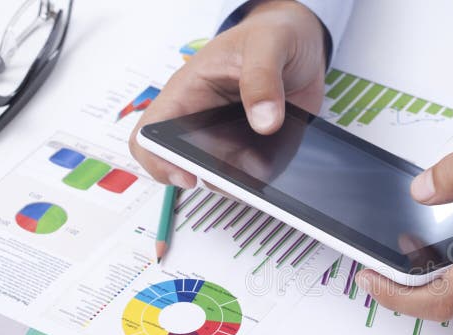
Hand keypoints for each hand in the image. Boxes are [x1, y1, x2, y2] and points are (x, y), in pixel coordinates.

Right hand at [129, 0, 327, 187]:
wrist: (302, 39)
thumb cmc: (271, 33)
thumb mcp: (267, 45)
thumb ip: (263, 78)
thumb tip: (265, 121)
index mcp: (189, 92)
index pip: (149, 133)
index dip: (159, 159)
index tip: (187, 174)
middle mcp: (204, 122)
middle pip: (187, 165)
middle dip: (209, 178)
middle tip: (236, 181)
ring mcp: (232, 140)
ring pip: (223, 178)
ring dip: (241, 183)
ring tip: (263, 176)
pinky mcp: (260, 150)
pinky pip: (256, 177)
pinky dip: (266, 182)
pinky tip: (281, 169)